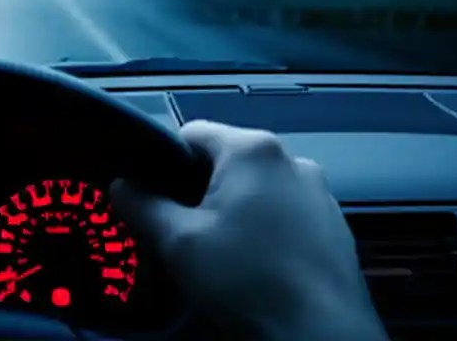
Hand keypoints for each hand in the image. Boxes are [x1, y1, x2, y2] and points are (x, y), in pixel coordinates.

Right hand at [111, 121, 385, 340]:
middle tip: (182, 231)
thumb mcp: (179, 242)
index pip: (192, 134)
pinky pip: (286, 214)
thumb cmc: (245, 278)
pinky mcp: (335, 226)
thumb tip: (121, 186)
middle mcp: (293, 160)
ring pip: (258, 190)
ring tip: (220, 253)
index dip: (164, 163)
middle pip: (227, 162)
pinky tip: (257, 264)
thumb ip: (143, 206)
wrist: (318, 333)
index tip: (154, 198)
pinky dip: (266, 230)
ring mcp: (319, 193)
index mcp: (253, 149)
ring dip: (235, 211)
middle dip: (201, 191)